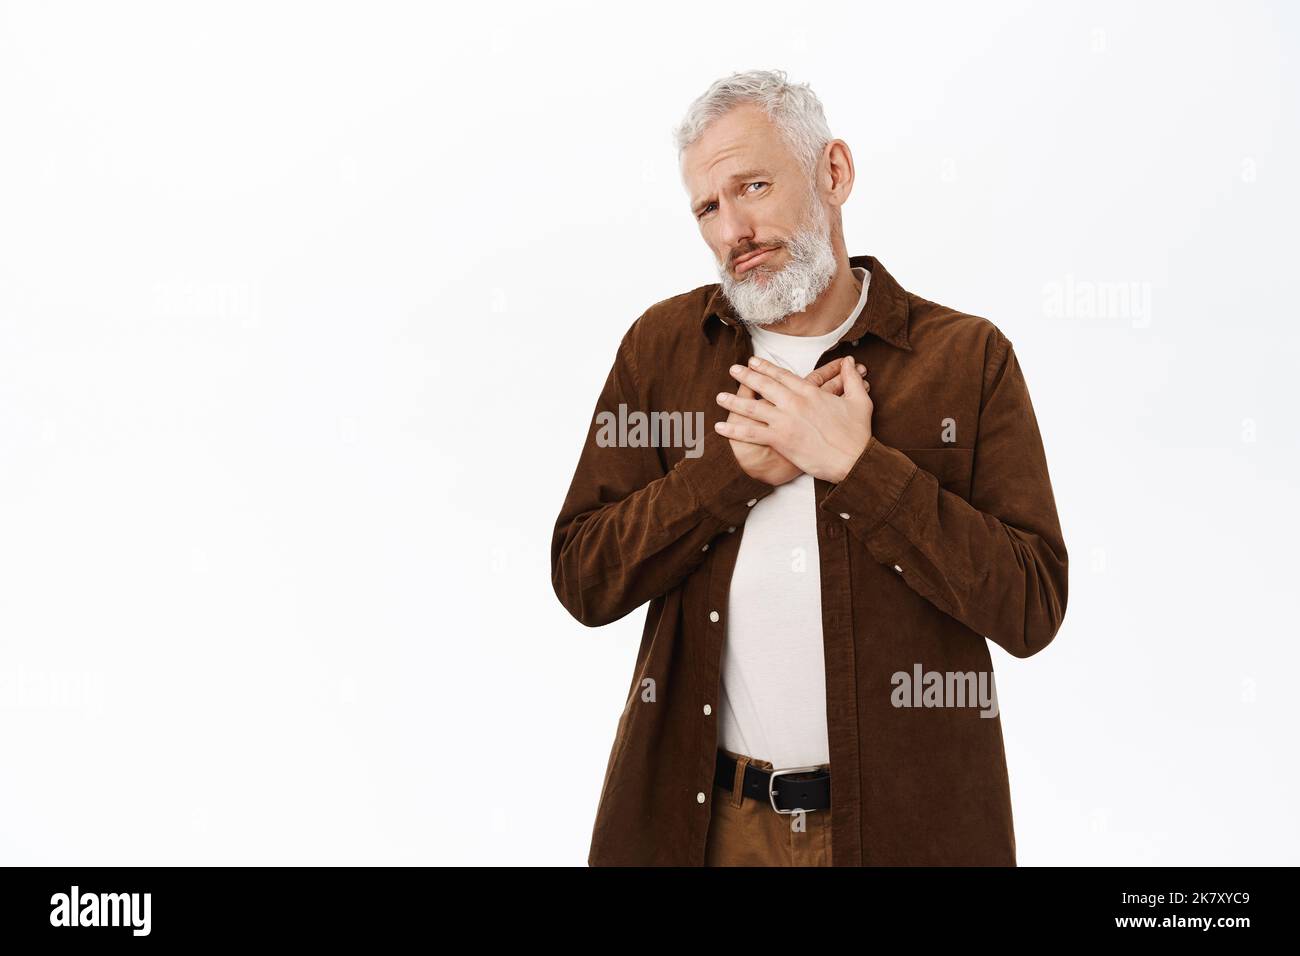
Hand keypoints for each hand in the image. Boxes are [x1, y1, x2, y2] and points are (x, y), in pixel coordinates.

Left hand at [716, 355, 873, 482]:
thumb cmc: (858, 434)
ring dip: (734, 401)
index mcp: (810, 392)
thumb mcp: (859, 401)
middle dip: (746, 376)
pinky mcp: (780, 439)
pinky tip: (720, 427)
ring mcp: (785, 421)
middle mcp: (794, 403)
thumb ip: (851, 379)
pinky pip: (751, 433)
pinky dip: (734, 430)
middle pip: (764, 385)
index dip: (766, 367)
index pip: (783, 375)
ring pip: (753, 407)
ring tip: (719, 397)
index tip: (754, 361)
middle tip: (733, 369)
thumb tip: (850, 363)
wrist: (853, 460)